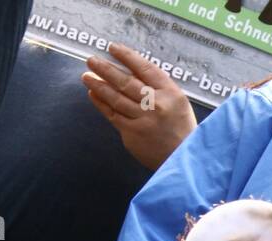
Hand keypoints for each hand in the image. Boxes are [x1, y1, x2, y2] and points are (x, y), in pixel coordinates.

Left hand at [81, 42, 198, 170]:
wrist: (185, 161)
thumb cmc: (183, 132)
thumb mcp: (179, 105)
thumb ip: (159, 89)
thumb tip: (131, 73)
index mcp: (171, 94)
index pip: (145, 69)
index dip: (127, 56)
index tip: (113, 48)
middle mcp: (156, 105)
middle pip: (126, 81)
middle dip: (106, 69)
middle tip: (91, 60)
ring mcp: (143, 119)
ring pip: (116, 97)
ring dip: (99, 85)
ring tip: (87, 76)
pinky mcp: (133, 133)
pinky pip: (113, 114)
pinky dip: (102, 104)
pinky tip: (94, 95)